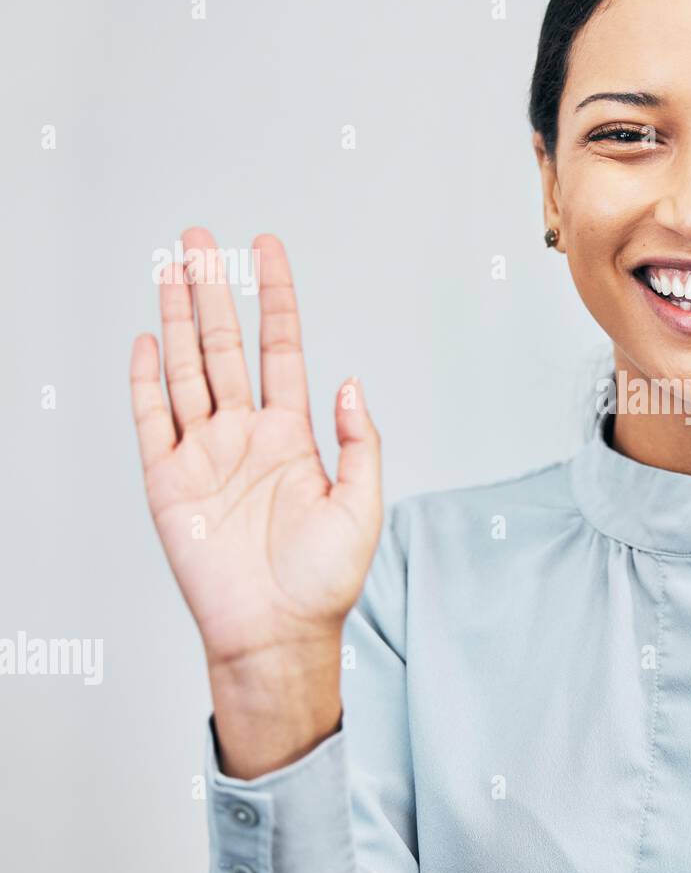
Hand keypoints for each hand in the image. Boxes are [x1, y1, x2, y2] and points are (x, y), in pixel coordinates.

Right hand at [129, 227, 382, 678]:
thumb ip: (360, 440)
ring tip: (172, 266)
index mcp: (292, 435)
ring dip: (178, 318)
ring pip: (186, 370)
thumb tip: (353, 381)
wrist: (277, 633)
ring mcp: (204, 454)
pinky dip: (145, 380)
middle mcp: (246, 435)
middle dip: (213, 290)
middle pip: (225, 346)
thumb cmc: (324, 579)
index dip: (274, 298)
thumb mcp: (362, 504)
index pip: (281, 348)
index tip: (267, 251)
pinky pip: (152, 420)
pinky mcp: (168, 482)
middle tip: (203, 239)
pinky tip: (147, 340)